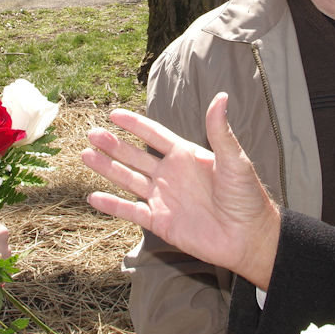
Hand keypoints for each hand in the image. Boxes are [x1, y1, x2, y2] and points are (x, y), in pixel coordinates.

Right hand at [81, 92, 280, 288]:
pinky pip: (131, 212)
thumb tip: (221, 96)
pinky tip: (93, 196)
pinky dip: (112, 205)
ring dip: (107, 168)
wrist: (249, 237)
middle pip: (135, 156)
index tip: (113, 114)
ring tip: (85, 155)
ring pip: (129, 180)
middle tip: (92, 133)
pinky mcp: (160, 222)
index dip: (135, 124)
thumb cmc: (247, 196)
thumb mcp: (234, 160)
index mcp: (186, 155)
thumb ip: (220, 131)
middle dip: (113, 144)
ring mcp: (164, 198)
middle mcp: (171, 175)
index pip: (155, 135)